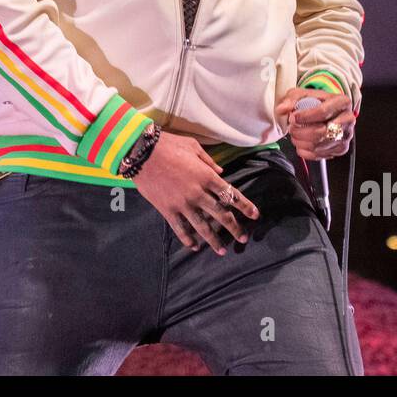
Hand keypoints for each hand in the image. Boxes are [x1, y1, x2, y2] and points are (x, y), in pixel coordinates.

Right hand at [130, 130, 259, 254]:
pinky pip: (180, 228)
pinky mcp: (167, 210)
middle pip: (221, 215)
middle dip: (234, 228)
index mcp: (207, 176)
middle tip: (243, 238)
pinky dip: (188, 239)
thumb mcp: (193, 146)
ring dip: (214, 240)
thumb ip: (209, 161)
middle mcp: (198, 193)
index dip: (245, 206)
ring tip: (222, 251)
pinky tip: (194, 247)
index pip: (231, 194)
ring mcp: (183, 204)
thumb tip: (221, 172)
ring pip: (202, 227)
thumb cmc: (169, 145)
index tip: (255, 215)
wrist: (141, 152)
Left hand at [275, 87, 355, 161]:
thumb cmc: (316, 102)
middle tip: (291, 128)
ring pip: (320, 145)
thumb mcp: (303, 94)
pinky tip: (301, 143)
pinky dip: (306, 152)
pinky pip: (321, 155)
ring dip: (302, 142)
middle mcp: (348, 119)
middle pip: (323, 131)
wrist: (327, 111)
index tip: (293, 118)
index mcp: (342, 102)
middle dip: (302, 132)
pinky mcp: (340, 149)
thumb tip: (282, 109)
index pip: (323, 112)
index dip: (305, 117)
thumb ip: (291, 99)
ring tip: (295, 135)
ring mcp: (345, 136)